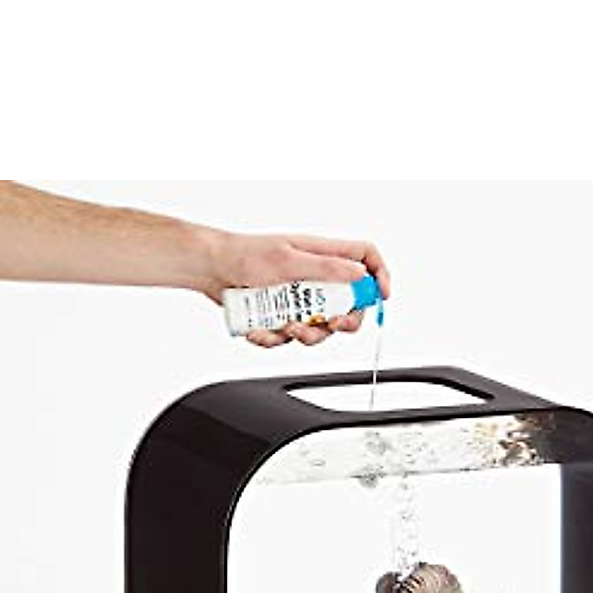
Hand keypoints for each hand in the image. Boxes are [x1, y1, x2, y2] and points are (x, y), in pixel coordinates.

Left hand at [202, 232, 390, 347]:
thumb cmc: (243, 254)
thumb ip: (326, 268)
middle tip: (328, 323)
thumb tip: (359, 273)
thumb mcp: (288, 259)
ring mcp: (302, 298)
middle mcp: (317, 278)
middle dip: (343, 321)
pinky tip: (261, 328)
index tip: (381, 297)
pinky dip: (276, 338)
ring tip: (285, 327)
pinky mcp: (284, 316)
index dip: (379, 276)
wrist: (211, 270)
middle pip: (351, 304)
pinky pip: (292, 337)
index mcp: (323, 255)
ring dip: (305, 335)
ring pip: (322, 328)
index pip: (365, 258)